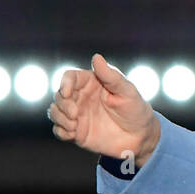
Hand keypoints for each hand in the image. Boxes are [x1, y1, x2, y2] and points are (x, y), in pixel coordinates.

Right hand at [48, 53, 160, 167]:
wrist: (140, 137)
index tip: (68, 93)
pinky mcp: (76, 131)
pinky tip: (74, 134)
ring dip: (59, 118)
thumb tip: (96, 57)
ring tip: (75, 125)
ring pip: (54, 111)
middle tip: (76, 114)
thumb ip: (111, 76)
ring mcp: (78, 115)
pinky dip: (61, 131)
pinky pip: (58, 130)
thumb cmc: (136, 110)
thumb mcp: (127, 91)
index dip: (64, 83)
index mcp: (92, 84)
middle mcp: (82, 97)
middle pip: (58, 95)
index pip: (70, 77)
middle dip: (62, 104)